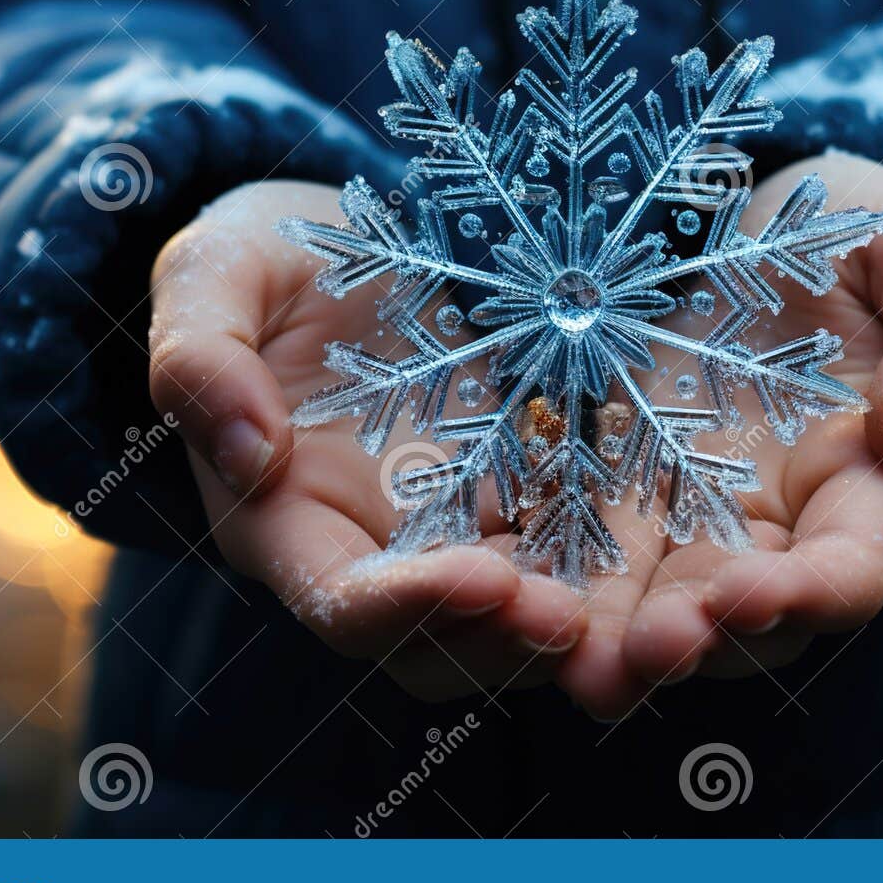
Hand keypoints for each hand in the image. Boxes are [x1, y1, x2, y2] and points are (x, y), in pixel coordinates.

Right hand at [147, 181, 586, 701]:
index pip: (339, 600)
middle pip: (436, 642)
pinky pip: (573, 547)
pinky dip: (617, 565)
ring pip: (513, 619)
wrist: (343, 241)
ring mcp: (455, 528)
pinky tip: (681, 551)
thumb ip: (202, 360)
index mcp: (285, 519)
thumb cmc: (259, 258)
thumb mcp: (214, 277)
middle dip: (503, 641)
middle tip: (575, 620)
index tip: (481, 580)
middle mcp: (373, 548)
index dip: (404, 605)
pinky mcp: (523, 493)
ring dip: (571, 626)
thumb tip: (250, 453)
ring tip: (638, 616)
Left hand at [557, 152, 882, 717]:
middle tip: (645, 651)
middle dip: (696, 641)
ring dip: (610, 642)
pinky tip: (492, 589)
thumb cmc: (853, 232)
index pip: (850, 568)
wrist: (752, 219)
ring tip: (564, 654)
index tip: (752, 592)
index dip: (810, 594)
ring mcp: (685, 518)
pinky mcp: (610, 491)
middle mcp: (776, 529)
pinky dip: (542, 578)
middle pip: (741, 618)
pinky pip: (576, 551)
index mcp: (866, 487)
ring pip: (650, 607)